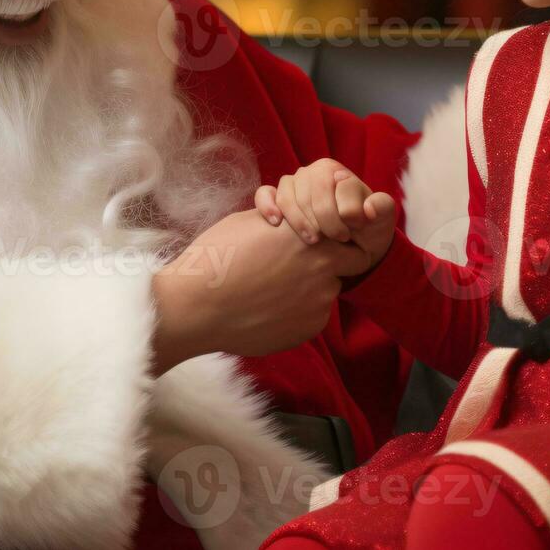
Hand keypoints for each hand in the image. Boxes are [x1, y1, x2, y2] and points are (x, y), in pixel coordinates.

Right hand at [150, 207, 370, 370]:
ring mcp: (320, 301)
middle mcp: (324, 266)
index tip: (321, 241)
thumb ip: (283, 221)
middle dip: (334, 263)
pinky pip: (314, 316)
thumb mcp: (248, 222)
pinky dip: (298, 313)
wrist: (197, 306)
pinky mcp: (311, 329)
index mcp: (310, 232)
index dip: (338, 236)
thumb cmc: (216, 257)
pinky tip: (269, 310)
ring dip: (311, 290)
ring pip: (328, 292)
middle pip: (351, 263)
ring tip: (273, 292)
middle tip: (300, 268)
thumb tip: (291, 220)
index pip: (351, 232)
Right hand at [256, 159, 397, 271]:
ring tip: (313, 240)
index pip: (330, 186)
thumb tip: (369, 208)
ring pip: (287, 195)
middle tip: (334, 240)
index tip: (348, 235)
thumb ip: (383, 208)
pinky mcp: (276, 199)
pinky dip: (268, 205)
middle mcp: (311, 172)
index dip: (339, 213)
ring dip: (299, 220)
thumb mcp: (380, 219)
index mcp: (334, 171)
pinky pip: (265, 194)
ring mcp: (292, 185)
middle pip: (308, 192)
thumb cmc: (366, 229)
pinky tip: (276, 222)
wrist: (349, 246)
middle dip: (322, 220)